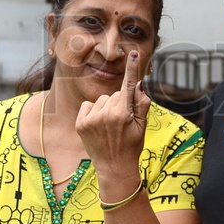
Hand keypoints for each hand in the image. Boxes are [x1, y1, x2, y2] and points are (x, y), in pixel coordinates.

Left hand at [75, 51, 149, 181]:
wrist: (114, 169)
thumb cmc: (131, 146)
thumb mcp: (142, 126)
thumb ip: (141, 104)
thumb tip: (138, 84)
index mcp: (124, 114)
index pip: (129, 86)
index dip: (132, 69)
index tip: (134, 54)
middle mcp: (106, 114)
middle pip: (115, 94)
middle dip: (120, 103)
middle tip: (122, 123)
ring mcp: (92, 119)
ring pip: (102, 100)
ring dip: (106, 108)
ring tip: (109, 126)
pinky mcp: (80, 123)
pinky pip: (88, 105)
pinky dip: (93, 112)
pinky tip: (98, 126)